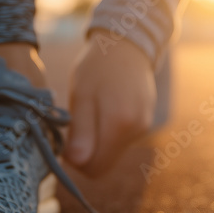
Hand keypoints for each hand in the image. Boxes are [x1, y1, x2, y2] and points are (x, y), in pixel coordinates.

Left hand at [65, 32, 155, 176]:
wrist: (127, 44)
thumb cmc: (97, 67)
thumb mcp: (81, 96)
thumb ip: (81, 132)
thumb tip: (77, 163)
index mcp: (120, 124)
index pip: (94, 168)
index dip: (76, 160)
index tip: (68, 138)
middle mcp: (137, 130)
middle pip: (104, 164)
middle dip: (87, 153)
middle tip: (76, 125)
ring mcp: (144, 127)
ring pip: (112, 153)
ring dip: (98, 140)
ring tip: (93, 110)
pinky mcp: (145, 123)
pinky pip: (121, 141)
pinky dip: (108, 132)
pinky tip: (106, 107)